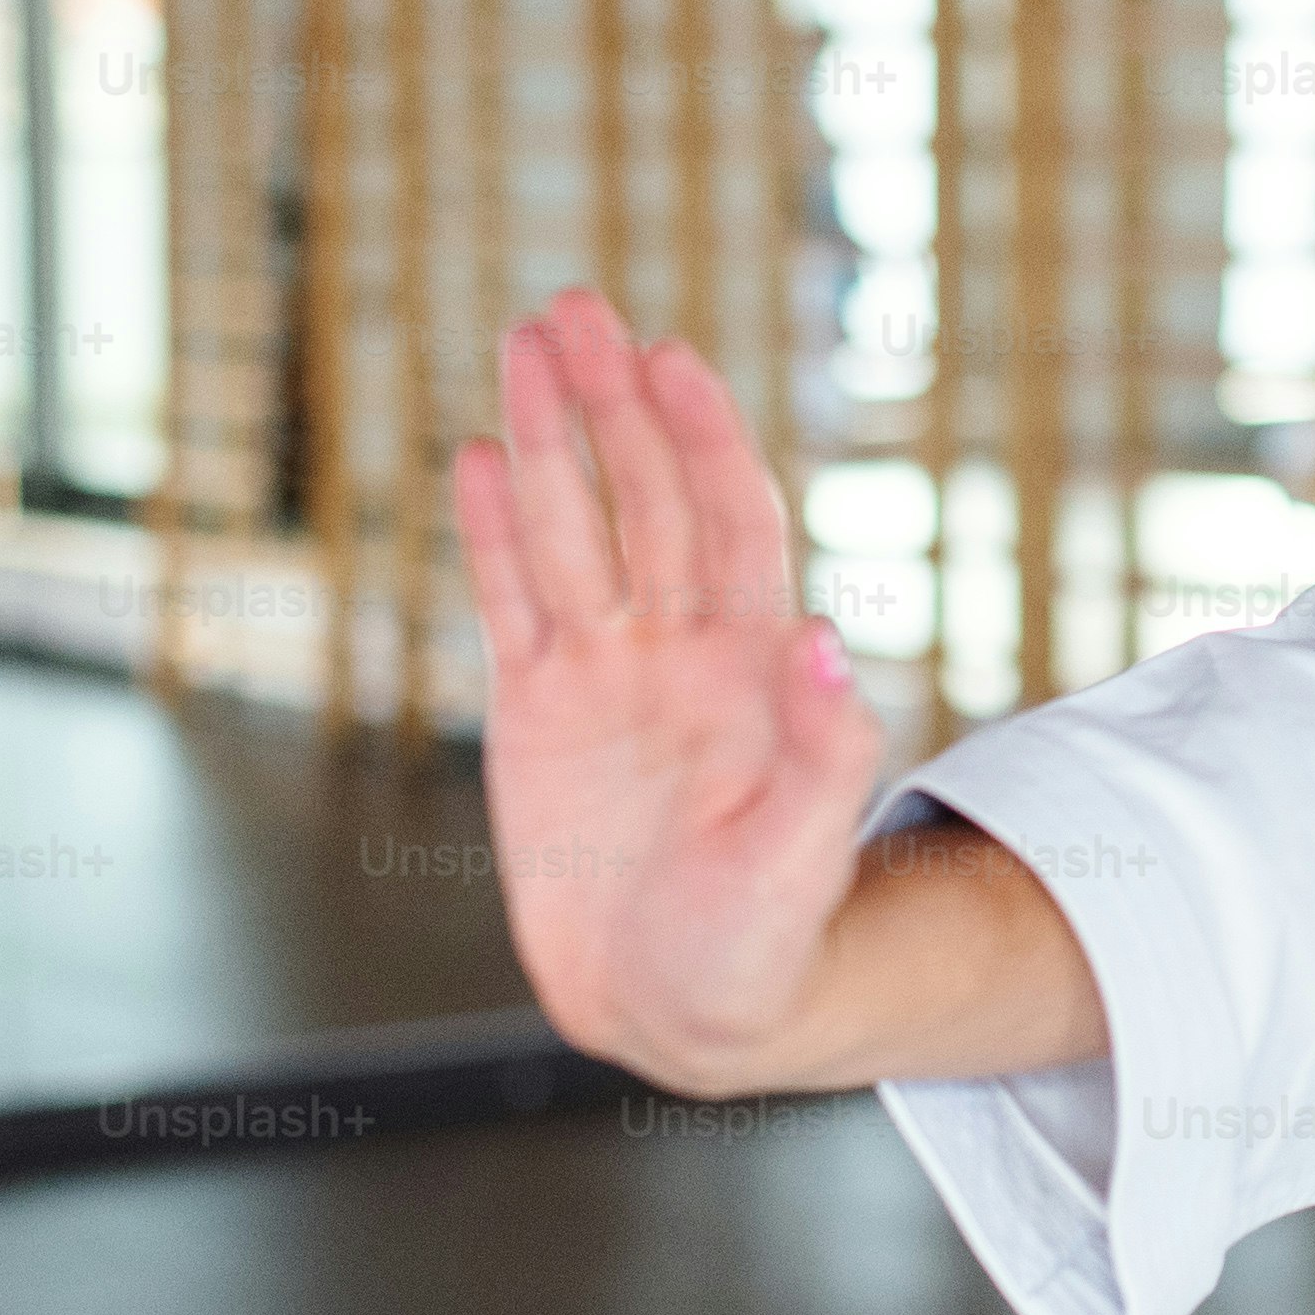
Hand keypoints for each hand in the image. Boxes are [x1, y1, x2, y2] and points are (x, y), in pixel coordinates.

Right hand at [452, 290, 881, 1095]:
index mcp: (750, 669)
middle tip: (572, 304)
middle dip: (611, 401)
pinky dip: (496, 533)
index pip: (726, 519)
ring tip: (526, 342)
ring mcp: (605, 675)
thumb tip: (831, 640)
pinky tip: (482, 456)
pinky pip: (512, 602)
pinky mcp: (538, 716)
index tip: (668, 356)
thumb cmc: (767, 943)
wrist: (687, 1009)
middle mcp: (677, 649)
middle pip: (642, 496)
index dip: (700, 437)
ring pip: (571, 529)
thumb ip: (824, 755)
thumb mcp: (802, 860)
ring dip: (552, 436)